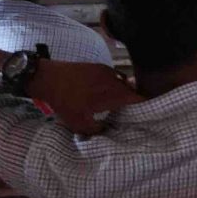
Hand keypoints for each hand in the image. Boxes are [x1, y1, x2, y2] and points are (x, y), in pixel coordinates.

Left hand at [26, 61, 142, 134]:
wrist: (50, 78)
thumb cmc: (65, 101)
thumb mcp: (79, 123)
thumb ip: (97, 130)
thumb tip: (107, 131)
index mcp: (114, 95)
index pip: (140, 98)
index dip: (146, 105)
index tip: (146, 114)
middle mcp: (115, 81)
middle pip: (134, 89)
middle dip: (134, 100)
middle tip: (131, 111)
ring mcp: (107, 71)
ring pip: (124, 82)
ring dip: (124, 91)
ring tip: (117, 102)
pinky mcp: (99, 67)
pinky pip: (113, 76)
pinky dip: (113, 83)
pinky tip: (103, 91)